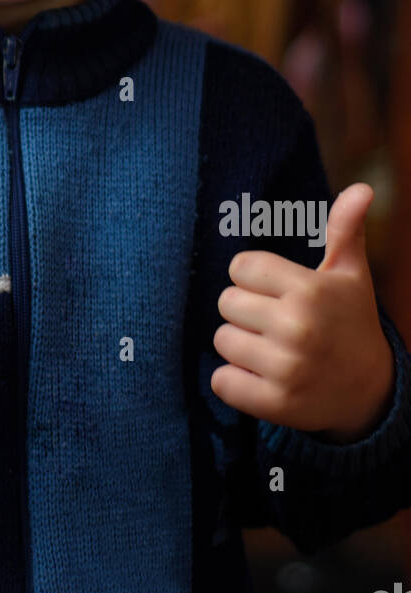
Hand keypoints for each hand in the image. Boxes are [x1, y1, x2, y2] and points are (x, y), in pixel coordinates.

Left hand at [210, 183, 395, 441]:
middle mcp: (297, 327)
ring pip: (221, 340)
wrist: (370, 392)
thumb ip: (345, 229)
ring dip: (239, 346)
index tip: (276, 292)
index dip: (253, 278)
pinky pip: (222, 382)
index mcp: (310, 291)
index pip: (241, 266)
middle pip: (226, 301)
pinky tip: (261, 377)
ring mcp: (286, 368)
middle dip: (244, 311)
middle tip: (273, 323)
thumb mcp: (350, 274)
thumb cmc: (350, 321)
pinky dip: (233, 381)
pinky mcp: (275, 404)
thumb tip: (363, 188)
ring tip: (270, 350)